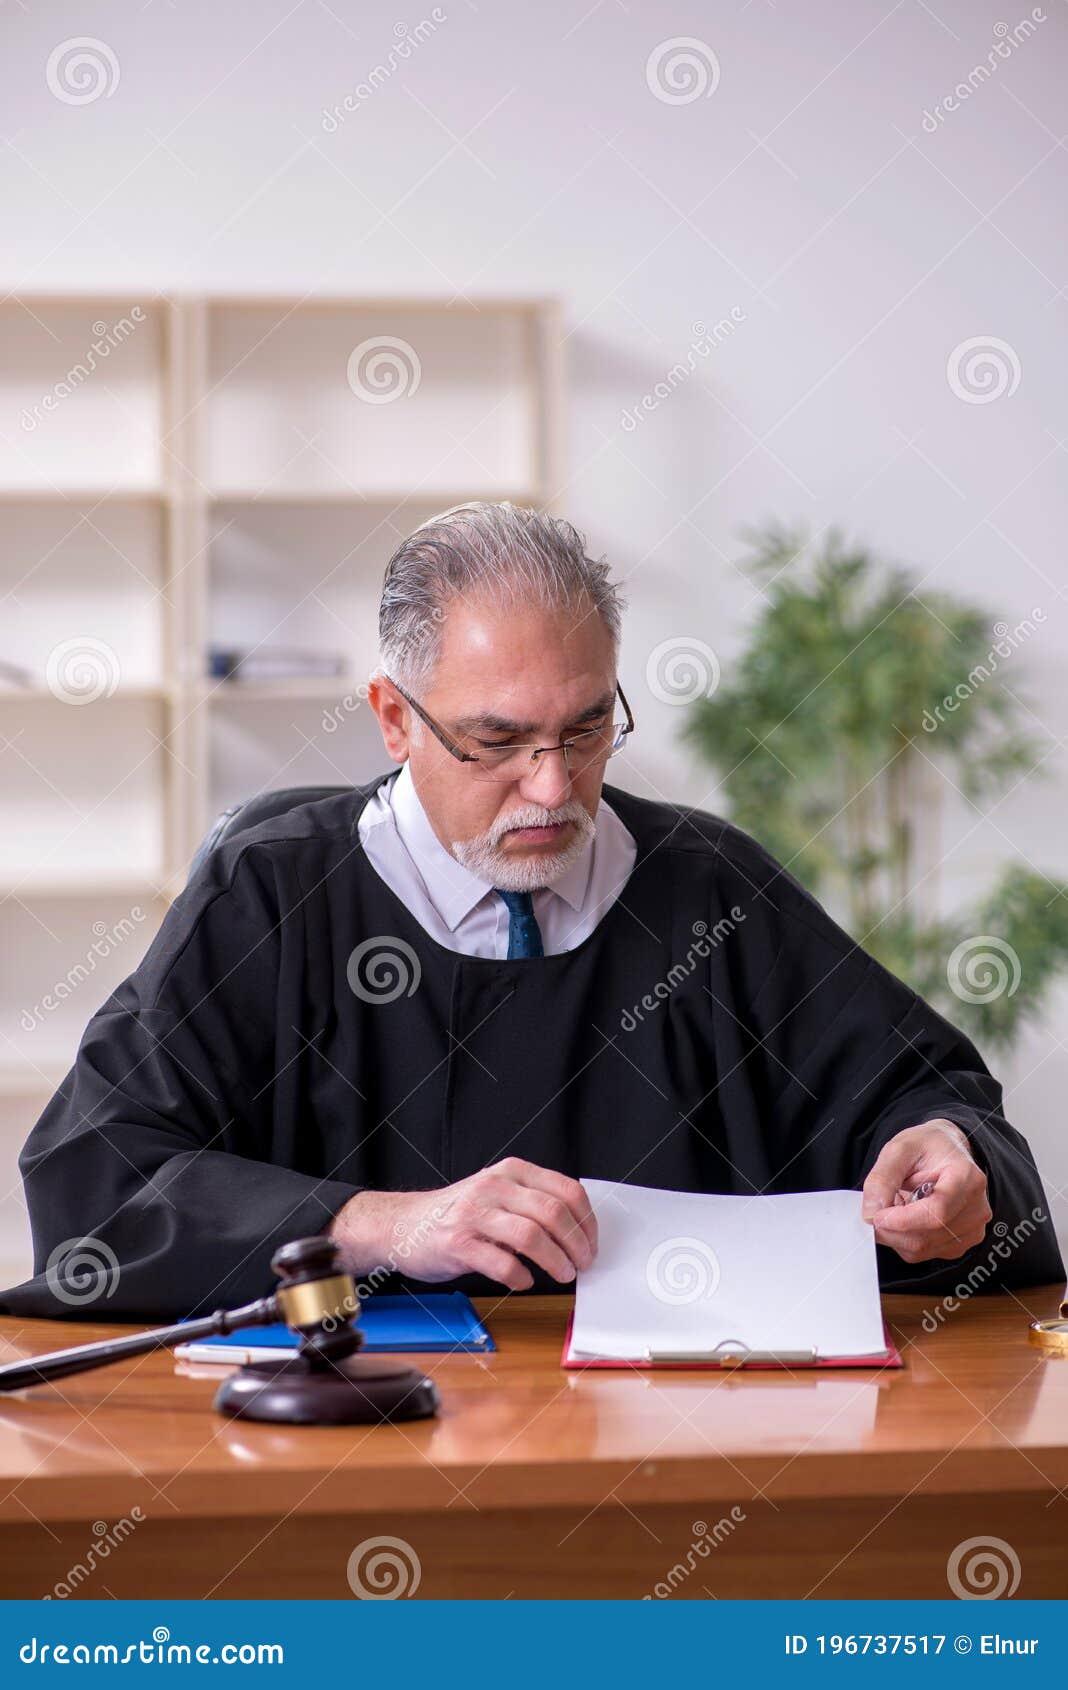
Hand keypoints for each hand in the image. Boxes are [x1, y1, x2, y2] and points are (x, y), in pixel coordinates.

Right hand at [329, 1156, 597, 1290]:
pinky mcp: (457, 1243)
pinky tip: (525, 1280)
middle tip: (583, 1264)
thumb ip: (532, 1202)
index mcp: (512, 1171)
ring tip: (563, 1274)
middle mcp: (494, 1187)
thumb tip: (579, 1233)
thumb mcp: (498, 1193)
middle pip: (554, 1213)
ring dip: (556, 1261)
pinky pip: (501, 1263)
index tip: (592, 1244)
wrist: (404, 1225)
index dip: (588, 1222)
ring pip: (532, 1236)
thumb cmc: (458, 1214)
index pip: (567, 1191)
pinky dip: (521, 1276)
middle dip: (577, 1244)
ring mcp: (474, 1214)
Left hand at [861, 1119, 991, 1263]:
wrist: (947, 1152)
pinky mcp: (962, 1243)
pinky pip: (924, 1253)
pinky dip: (905, 1239)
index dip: (902, 1220)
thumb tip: (871, 1213)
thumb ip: (882, 1178)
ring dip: (896, 1234)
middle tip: (874, 1210)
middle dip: (891, 1228)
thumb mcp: (900, 1149)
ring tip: (895, 1206)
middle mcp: (977, 1208)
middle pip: (927, 1235)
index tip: (876, 1216)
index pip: (937, 1212)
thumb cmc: (927, 1147)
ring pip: (922, 1248)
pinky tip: (906, 1217)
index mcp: (967, 1178)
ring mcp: (972, 1229)